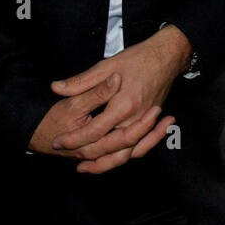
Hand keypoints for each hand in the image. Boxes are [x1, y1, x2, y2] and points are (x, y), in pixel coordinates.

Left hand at [46, 26, 191, 173]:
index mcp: (124, 105)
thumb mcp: (107, 65)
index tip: (58, 142)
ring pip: (125, 154)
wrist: (168, 57)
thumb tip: (56, 88)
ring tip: (86, 168)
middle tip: (67, 157)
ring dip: (105, 164)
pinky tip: (109, 159)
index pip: (95, 130)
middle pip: (110, 148)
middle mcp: (135, 118)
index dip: (74, 139)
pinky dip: (124, 157)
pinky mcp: (149, 123)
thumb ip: (81, 81)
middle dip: (87, 156)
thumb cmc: (139, 59)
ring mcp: (144, 122)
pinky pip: (138, 148)